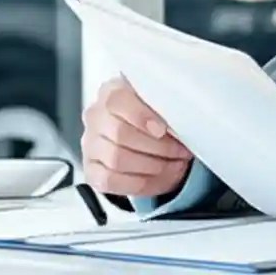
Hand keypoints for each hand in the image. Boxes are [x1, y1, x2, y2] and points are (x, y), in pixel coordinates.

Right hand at [81, 76, 192, 196]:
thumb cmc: (156, 115)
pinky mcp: (92, 171)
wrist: (147, 136)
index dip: (141, 116)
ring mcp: (91, 145)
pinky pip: (111, 181)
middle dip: (158, 146)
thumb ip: (167, 105)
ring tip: (177, 164)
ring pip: (117, 159)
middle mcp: (96, 117)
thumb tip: (184, 118)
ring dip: (154, 165)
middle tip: (182, 150)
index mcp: (112, 92)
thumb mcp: (162, 103)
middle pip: (120, 133)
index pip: (117, 101)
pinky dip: (142, 182)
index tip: (162, 129)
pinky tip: (162, 177)